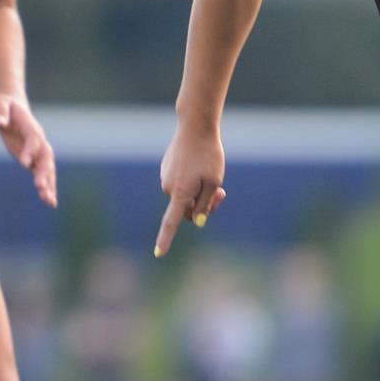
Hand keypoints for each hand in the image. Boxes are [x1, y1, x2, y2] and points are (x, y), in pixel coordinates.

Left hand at [0, 92, 55, 207]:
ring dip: (49, 184)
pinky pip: (43, 174)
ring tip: (49, 201)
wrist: (11, 107)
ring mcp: (37, 151)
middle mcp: (38, 140)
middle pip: (46, 156)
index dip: (30, 150)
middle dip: (44, 172)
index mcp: (30, 126)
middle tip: (40, 187)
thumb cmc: (2, 105)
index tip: (24, 163)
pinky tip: (49, 202)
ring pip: (47, 168)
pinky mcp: (33, 159)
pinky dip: (47, 187)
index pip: (33, 139)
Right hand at [155, 126, 227, 256]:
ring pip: (183, 196)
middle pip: (185, 210)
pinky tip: (200, 165)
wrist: (194, 127)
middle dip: (201, 207)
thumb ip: (205, 204)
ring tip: (212, 177)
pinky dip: (190, 182)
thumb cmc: (208, 154)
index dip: (165, 239)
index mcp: (180, 193)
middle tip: (221, 195)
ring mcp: (165, 177)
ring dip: (197, 193)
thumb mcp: (214, 182)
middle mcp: (168, 188)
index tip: (158, 254)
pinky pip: (180, 183)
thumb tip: (196, 221)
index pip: (171, 222)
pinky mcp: (166, 169)